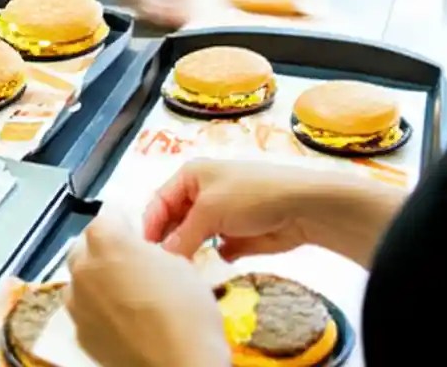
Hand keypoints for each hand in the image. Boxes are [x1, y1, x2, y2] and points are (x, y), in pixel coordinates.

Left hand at [67, 212, 231, 366]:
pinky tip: (123, 319)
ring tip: (127, 293)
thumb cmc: (185, 310)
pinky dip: (98, 309)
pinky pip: (85, 310)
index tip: (139, 234)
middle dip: (105, 249)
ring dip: (98, 279)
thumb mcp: (179, 263)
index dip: (127, 224)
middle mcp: (83, 268)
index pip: (109, 216)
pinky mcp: (79, 333)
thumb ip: (149, 249)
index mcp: (107, 240)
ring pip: (81, 279)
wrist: (178, 365)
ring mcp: (76, 303)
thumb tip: (141, 252)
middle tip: (132, 262)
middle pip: (86, 246)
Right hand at [144, 160, 319, 259]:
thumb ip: (182, 237)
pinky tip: (210, 264)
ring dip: (188, 251)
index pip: (159, 202)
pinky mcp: (236, 234)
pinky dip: (211, 255)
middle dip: (169, 241)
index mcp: (191, 176)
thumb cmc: (251, 197)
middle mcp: (202, 192)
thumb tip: (163, 259)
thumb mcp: (210, 212)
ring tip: (182, 270)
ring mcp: (220, 214)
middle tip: (163, 267)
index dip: (150, 227)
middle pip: (174, 221)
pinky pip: (213, 248)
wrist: (302, 207)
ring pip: (192, 236)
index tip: (145, 254)